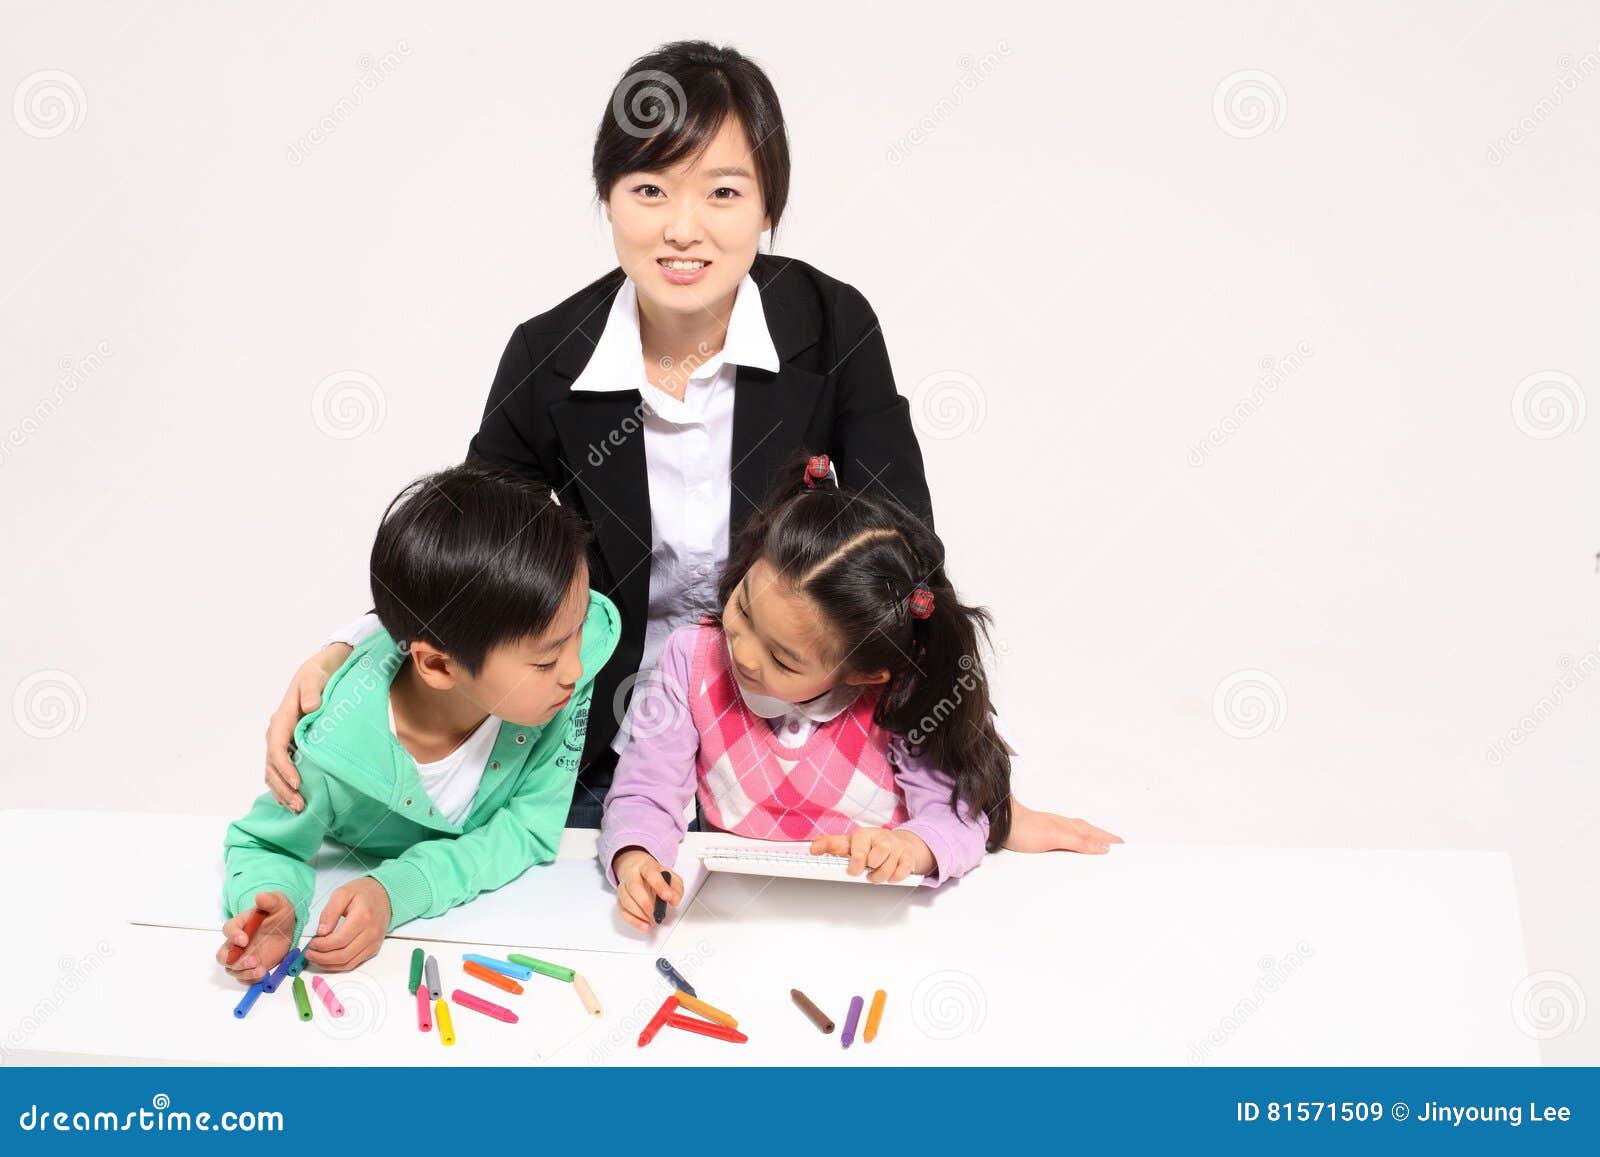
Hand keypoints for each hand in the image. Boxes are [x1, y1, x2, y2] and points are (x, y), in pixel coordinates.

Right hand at [215, 891, 294, 984]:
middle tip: (252, 960)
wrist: (287, 928)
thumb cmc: (278, 914)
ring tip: (261, 970)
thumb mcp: (279, 904)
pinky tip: (263, 975)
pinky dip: (250, 979)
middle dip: (234, 960)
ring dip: (243, 972)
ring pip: (231, 969)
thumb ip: (270, 901)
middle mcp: (236, 943)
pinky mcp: (250, 967)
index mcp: (240, 925)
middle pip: (222, 955)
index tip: (244, 940)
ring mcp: (242, 956)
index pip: (228, 929)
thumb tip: (260, 896)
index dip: (233, 935)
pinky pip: (243, 978)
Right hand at [265, 643, 349, 811]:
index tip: (297, 783)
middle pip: (272, 766)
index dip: (284, 768)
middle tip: (299, 805)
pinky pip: (282, 769)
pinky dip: (285, 785)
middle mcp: (278, 732)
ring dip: (282, 791)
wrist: (323, 669)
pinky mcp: (292, 745)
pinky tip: (294, 799)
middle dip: (283, 788)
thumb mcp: (315, 676)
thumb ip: (312, 690)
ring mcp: (283, 740)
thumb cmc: (318, 673)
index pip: (277, 748)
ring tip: (298, 808)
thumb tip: (310, 706)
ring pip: (274, 771)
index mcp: (282, 719)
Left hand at [303, 877, 390, 970]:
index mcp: (363, 917)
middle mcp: (371, 933)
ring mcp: (374, 943)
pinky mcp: (373, 949)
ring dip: (328, 964)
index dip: (322, 945)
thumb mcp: (342, 893)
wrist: (384, 895)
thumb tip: (321, 932)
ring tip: (315, 957)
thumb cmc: (363, 893)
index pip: (339, 940)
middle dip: (322, 957)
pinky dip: (338, 965)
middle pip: (343, 955)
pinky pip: (354, 964)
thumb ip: (329, 912)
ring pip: (347, 963)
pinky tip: (327, 959)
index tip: (311, 943)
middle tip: (309, 953)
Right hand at [612, 847, 682, 931]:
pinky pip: (622, 911)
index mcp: (646, 866)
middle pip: (634, 887)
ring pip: (626, 900)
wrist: (636, 869)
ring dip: (640, 914)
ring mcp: (623, 887)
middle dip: (646, 903)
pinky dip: (633, 920)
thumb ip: (676, 887)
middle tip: (657, 913)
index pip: (650, 872)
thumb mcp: (670, 876)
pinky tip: (644, 925)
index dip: (659, 885)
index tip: (667, 897)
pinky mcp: (620, 900)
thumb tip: (674, 900)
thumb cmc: (654, 875)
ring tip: (652, 920)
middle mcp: (632, 875)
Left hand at [810, 827, 933, 882]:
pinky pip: (902, 872)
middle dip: (867, 869)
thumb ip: (832, 845)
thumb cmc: (873, 845)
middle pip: (873, 859)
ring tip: (874, 874)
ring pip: (887, 868)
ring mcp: (896, 847)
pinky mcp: (908, 857)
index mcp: (864, 835)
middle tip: (864, 870)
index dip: (855, 859)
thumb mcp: (851, 842)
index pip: (857, 845)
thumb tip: (813, 848)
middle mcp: (881, 838)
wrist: (901, 843)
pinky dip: (894, 877)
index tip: (851, 869)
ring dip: (879, 877)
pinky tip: (890, 875)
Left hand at [1004, 799, 1123, 853]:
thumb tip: (1105, 847)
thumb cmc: (1024, 827)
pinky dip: (1080, 857)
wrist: (1001, 823)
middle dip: (1111, 851)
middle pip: (1098, 841)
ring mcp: (1061, 835)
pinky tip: (1079, 864)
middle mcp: (1071, 829)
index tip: (1133, 857)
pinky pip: (1073, 850)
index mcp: (1076, 827)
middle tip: (1125, 863)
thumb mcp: (1055, 837)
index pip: (1105, 838)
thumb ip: (1079, 842)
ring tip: (1107, 865)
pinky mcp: (1050, 842)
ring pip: (1085, 845)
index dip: (1118, 847)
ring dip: (1096, 854)